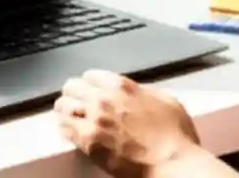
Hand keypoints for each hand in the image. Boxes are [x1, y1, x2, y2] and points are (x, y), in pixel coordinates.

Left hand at [54, 70, 202, 177]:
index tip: (89, 90)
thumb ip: (143, 92)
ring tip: (67, 116)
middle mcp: (103, 98)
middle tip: (76, 103)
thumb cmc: (175, 136)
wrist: (172, 163)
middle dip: (74, 94)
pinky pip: (64, 128)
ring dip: (65, 110)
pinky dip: (64, 128)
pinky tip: (67, 130)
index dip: (90, 83)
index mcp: (122, 85)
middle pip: (72, 87)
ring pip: (63, 106)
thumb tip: (134, 92)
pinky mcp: (88, 141)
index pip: (90, 75)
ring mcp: (93, 119)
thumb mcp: (166, 101)